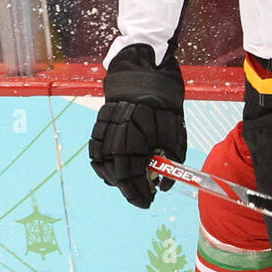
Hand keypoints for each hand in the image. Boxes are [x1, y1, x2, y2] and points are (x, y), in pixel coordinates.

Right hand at [89, 44, 186, 207]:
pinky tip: (113, 173)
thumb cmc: (164, 102)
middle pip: (116, 173)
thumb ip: (172, 158)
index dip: (140, 191)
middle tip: (143, 198)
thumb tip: (165, 185)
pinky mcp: (98, 123)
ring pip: (102, 164)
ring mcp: (104, 129)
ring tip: (131, 187)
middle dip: (130, 190)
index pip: (132, 174)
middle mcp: (116, 135)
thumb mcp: (176, 129)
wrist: (144, 71)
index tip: (149, 201)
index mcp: (136, 136)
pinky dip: (102, 166)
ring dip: (115, 180)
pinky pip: (95, 151)